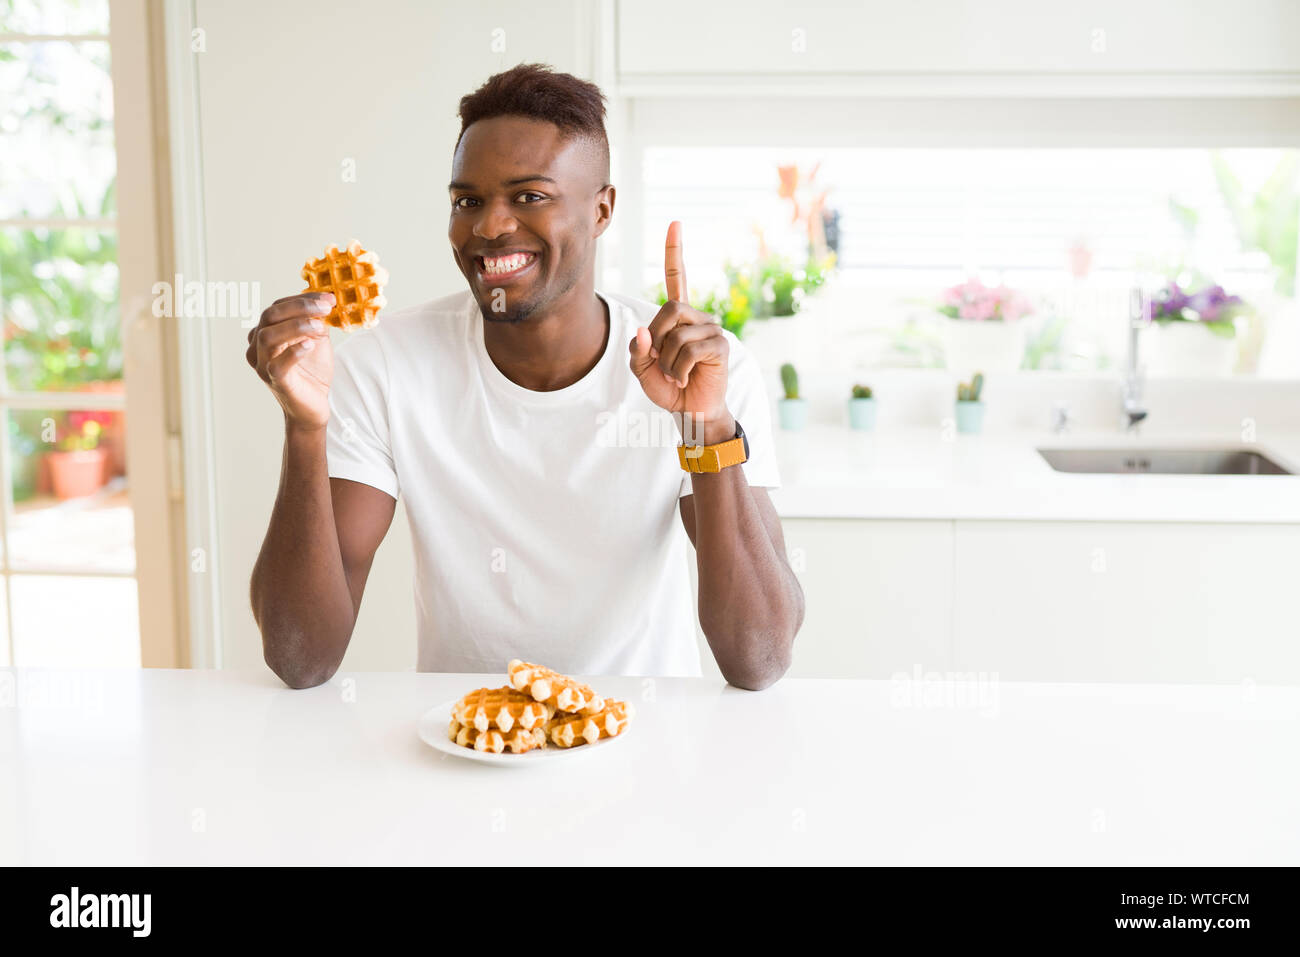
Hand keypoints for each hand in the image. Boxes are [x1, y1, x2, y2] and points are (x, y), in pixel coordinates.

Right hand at [246, 292, 335, 430]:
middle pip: (269, 317)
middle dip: (299, 308)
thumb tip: (327, 300)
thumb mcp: (316, 340)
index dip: (302, 299)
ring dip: (296, 327)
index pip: (278, 307)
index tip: (327, 297)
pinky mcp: (275, 382)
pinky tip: (310, 345)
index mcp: (266, 333)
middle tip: (325, 307)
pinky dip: (293, 352)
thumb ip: (317, 321)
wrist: (313, 406)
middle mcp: (259, 347)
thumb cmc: (312, 372)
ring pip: (268, 337)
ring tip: (320, 326)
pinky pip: (277, 365)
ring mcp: (263, 365)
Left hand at [629, 221, 732, 441]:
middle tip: (661, 362)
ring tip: (676, 374)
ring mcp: (712, 329)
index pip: (678, 278)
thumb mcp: (643, 369)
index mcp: (679, 317)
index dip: (675, 252)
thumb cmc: (669, 387)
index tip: (675, 223)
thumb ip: (638, 350)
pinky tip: (686, 378)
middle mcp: (698, 317)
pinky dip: (679, 370)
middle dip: (656, 338)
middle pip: (669, 309)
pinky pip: (688, 351)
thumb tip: (643, 332)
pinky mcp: (720, 346)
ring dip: (667, 361)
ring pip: (676, 334)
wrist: (691, 411)